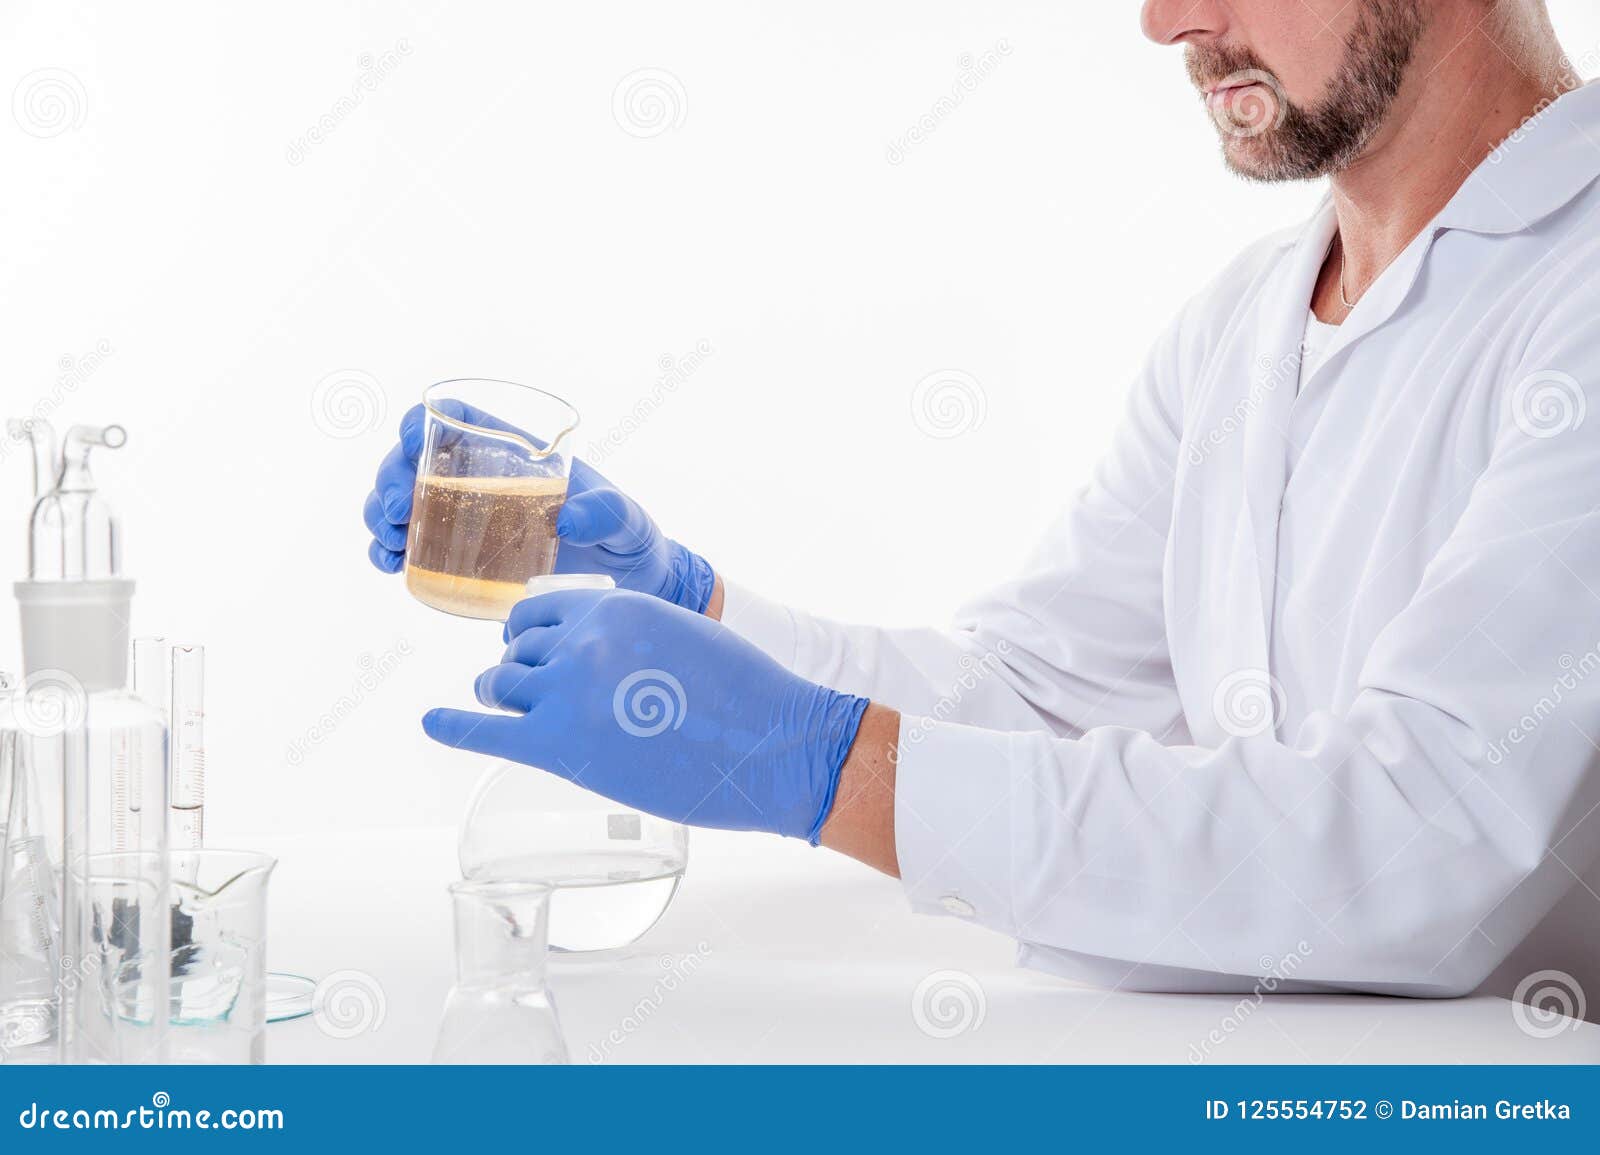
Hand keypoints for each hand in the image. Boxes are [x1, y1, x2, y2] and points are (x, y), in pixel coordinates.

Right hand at [362, 403, 717, 612]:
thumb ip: (608, 513)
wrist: (628, 589)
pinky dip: (388, 552)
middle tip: (398, 513)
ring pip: (402, 504)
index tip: (410, 441)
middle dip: (390, 479)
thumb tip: (570, 520)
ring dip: (380, 515)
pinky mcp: (460, 564)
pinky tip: (388, 564)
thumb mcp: (627, 522)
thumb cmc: (629, 542)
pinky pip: (410, 550)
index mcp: (515, 456)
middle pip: (414, 463)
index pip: (456, 421)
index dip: (421, 421)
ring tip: (387, 542)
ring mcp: (465, 523)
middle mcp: (481, 483)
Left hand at [422, 589, 869, 841]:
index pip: (540, 611)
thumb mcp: (682, 635)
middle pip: (517, 651)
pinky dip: (454, 727)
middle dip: (520, 669)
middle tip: (536, 692)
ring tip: (514, 711)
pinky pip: (487, 731)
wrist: (771, 744)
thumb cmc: (744, 696)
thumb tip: (593, 660)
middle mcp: (580, 641)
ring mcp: (566, 692)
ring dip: (504, 698)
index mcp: (611, 608)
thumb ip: (628, 638)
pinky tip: (431, 723)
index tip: (533, 651)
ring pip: (502, 687)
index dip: (532, 635)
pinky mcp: (561, 745)